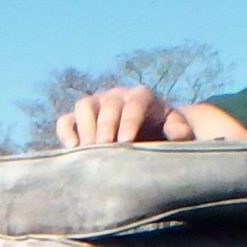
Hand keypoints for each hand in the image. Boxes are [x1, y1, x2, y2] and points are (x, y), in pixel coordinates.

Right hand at [56, 87, 193, 146]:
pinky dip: (66, 132)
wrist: (146, 128)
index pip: (134, 105)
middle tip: (106, 150)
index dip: (129, 122)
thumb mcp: (175, 128)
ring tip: (90, 151)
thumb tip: (181, 134)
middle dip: (106, 127)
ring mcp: (96, 104)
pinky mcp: (79, 117)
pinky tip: (73, 150)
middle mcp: (116, 95)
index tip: (126, 142)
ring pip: (84, 106)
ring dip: (86, 128)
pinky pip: (66, 120)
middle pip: (108, 106)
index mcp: (141, 96)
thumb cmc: (161, 129)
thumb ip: (179, 130)